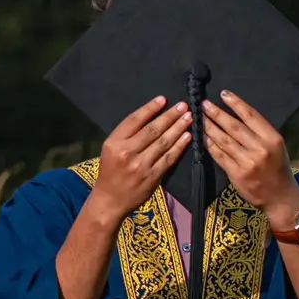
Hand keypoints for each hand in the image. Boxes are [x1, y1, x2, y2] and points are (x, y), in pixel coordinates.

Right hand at [88, 96, 191, 222]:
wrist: (110, 199)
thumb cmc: (110, 171)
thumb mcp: (110, 150)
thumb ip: (127, 136)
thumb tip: (150, 117)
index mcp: (114, 143)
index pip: (134, 121)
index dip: (150, 109)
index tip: (163, 99)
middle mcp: (127, 153)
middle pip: (152, 130)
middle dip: (169, 116)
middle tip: (183, 106)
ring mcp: (141, 165)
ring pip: (163, 142)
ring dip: (178, 128)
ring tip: (188, 117)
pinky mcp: (153, 176)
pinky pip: (169, 158)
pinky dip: (180, 146)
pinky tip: (188, 136)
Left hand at [204, 91, 298, 227]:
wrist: (280, 196)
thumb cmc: (277, 168)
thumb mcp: (276, 147)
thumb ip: (259, 133)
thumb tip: (236, 114)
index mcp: (273, 139)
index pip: (251, 116)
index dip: (236, 103)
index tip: (224, 94)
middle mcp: (261, 148)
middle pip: (234, 126)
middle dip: (217, 113)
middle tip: (204, 104)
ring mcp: (248, 161)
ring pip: (223, 139)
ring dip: (209, 127)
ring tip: (200, 118)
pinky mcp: (236, 173)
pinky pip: (219, 155)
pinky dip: (209, 144)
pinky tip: (202, 136)